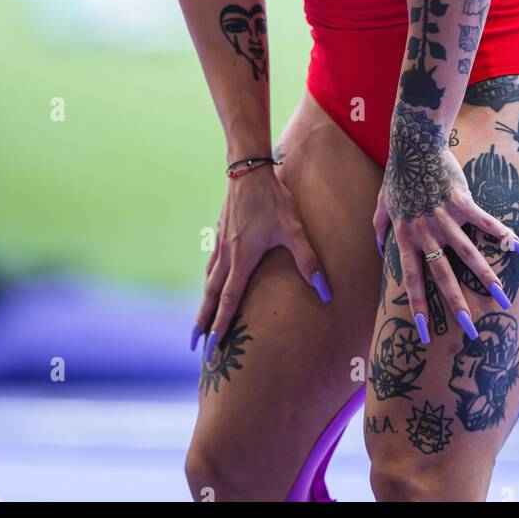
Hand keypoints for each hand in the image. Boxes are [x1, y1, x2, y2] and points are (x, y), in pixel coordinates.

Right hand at [191, 164, 331, 359]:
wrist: (248, 169)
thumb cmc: (273, 200)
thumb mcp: (294, 230)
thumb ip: (308, 261)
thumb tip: (326, 291)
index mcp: (242, 259)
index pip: (229, 301)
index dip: (220, 326)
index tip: (210, 348)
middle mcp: (227, 255)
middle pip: (212, 296)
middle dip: (202, 322)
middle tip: (192, 345)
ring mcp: (221, 243)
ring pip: (209, 280)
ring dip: (203, 302)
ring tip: (198, 320)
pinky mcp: (220, 231)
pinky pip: (211, 263)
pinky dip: (208, 279)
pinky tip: (209, 280)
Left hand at [372, 111, 518, 343]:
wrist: (415, 144)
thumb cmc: (399, 173)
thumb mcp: (382, 203)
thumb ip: (379, 227)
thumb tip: (376, 247)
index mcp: (406, 236)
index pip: (411, 278)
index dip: (417, 304)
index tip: (423, 332)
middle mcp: (425, 232)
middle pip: (442, 274)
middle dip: (456, 305)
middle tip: (469, 331)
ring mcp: (444, 217)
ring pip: (468, 254)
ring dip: (487, 279)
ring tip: (503, 299)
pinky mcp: (462, 201)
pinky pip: (486, 223)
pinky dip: (505, 237)